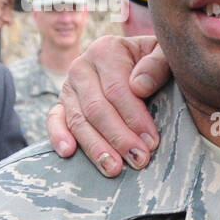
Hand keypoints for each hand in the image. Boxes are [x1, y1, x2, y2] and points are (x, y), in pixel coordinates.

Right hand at [46, 35, 170, 176]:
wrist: (139, 60)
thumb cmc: (156, 62)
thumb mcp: (164, 54)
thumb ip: (157, 64)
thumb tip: (139, 87)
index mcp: (107, 51)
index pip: (118, 90)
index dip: (134, 118)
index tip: (151, 142)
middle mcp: (82, 66)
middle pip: (97, 109)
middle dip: (119, 138)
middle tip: (139, 160)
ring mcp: (68, 86)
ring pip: (78, 120)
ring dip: (96, 147)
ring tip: (114, 168)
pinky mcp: (62, 104)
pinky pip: (55, 120)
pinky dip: (58, 136)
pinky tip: (68, 153)